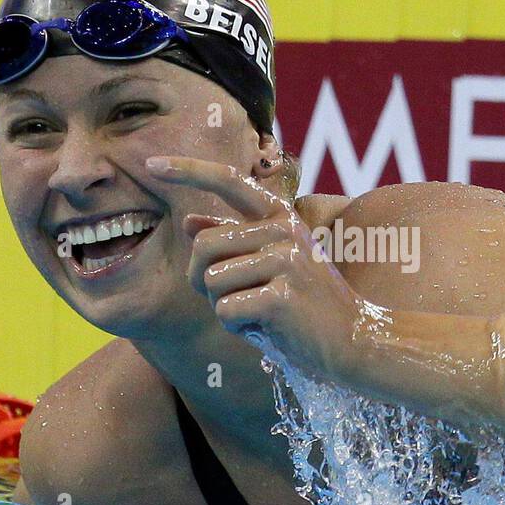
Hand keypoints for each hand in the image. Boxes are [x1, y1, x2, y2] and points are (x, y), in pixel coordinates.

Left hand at [144, 155, 360, 375]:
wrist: (354, 340)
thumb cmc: (305, 304)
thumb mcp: (271, 264)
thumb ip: (232, 240)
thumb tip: (189, 221)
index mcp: (280, 215)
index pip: (227, 179)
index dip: (187, 170)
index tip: (150, 164)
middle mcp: (284, 229)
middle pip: (203, 246)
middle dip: (204, 280)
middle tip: (239, 299)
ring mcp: (285, 260)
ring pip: (210, 281)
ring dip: (224, 307)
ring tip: (260, 314)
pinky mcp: (281, 296)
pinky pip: (224, 310)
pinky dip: (238, 328)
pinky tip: (268, 330)